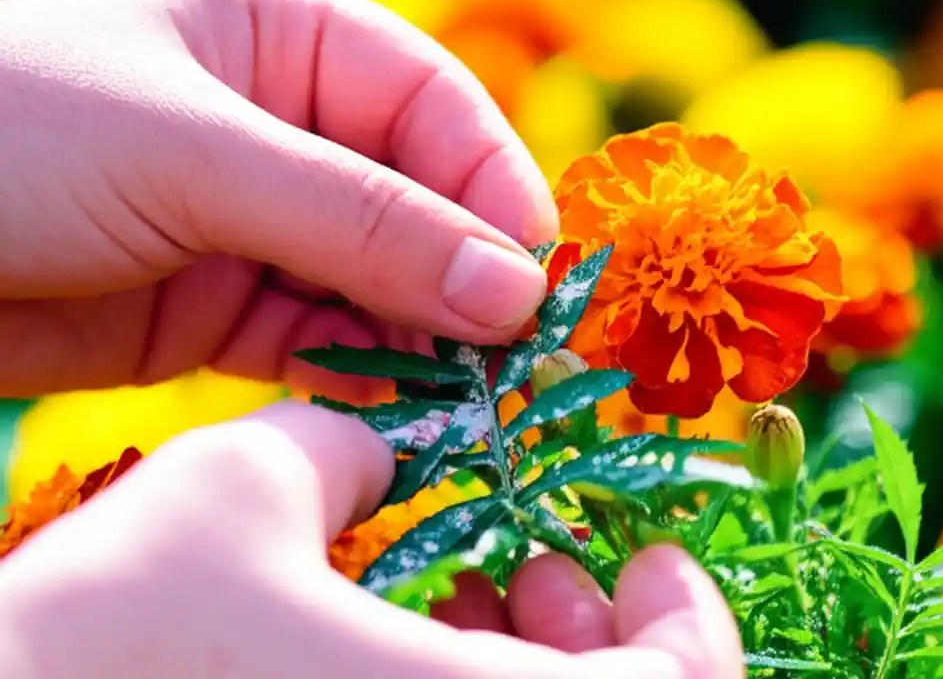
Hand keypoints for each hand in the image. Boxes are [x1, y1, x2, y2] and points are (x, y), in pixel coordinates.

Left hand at [0, 0, 557, 398]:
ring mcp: (261, 222)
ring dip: (422, 336)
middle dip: (463, 274)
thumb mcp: (194, 156)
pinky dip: (363, 374)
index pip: (432, 105)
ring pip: (383, 281)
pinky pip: (328, 340)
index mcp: (284, 35)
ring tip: (460, 392)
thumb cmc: (11, 138)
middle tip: (510, 352)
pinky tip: (391, 404)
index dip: (490, 182)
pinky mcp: (231, 308)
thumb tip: (512, 287)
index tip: (532, 268)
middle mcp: (287, 126)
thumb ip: (361, 221)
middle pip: (421, 201)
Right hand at [0, 402, 743, 677]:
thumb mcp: (234, 490)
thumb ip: (344, 438)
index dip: (684, 619)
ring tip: (453, 598)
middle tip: (541, 572)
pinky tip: (383, 658)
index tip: (641, 557)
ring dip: (516, 678)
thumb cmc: (108, 641)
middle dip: (594, 644)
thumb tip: (375, 439)